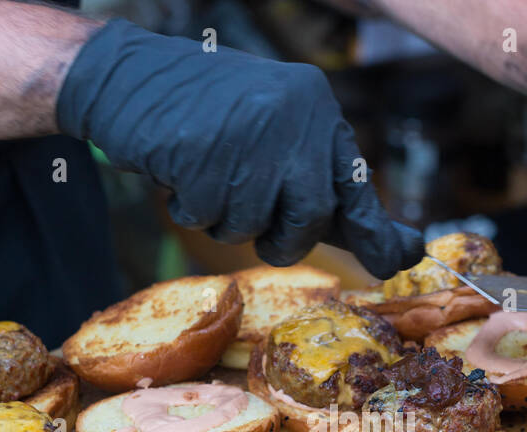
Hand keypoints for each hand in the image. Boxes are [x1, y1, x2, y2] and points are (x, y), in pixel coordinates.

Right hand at [57, 19, 422, 277]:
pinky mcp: (204, 151)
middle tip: (252, 219)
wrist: (124, 76)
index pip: (354, 185)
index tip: (401, 260)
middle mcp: (293, 116)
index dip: (375, 231)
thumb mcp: (272, 136)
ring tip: (204, 171)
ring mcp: (250, 133)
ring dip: (223, 217)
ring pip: (252, 225)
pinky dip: (188, 206)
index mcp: (315, 108)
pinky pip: (206, 217)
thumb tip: (385, 248)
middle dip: (281, 236)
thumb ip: (316, 186)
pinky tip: (178, 170)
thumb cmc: (203, 115)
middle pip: (310, 218)